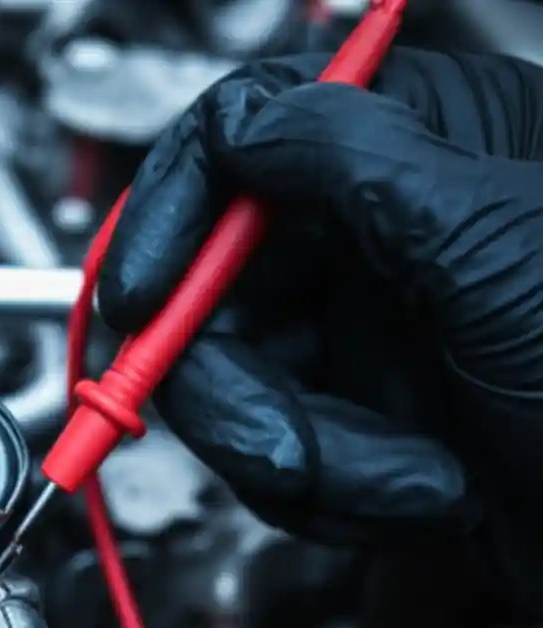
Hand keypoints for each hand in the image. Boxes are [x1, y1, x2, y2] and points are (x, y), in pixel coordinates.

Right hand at [97, 49, 542, 602]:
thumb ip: (355, 160)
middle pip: (210, 279)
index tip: (142, 295)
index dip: (171, 213)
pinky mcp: (350, 419)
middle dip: (232, 379)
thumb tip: (244, 122)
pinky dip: (321, 492)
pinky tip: (407, 495)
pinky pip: (264, 450)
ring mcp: (357, 330)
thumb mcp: (496, 243)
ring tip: (390, 479)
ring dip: (289, 450)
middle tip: (278, 442)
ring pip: (225, 379)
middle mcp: (371, 233)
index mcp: (413, 150)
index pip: (240, 137)